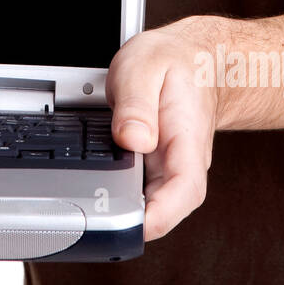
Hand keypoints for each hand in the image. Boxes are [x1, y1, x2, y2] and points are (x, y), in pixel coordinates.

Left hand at [106, 16, 225, 239]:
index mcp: (187, 140)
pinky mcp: (157, 168)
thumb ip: (134, 103)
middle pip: (163, 211)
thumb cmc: (173, 61)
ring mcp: (170, 168)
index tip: (126, 225)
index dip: (156, 217)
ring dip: (121, 207)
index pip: (183, 192)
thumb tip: (130, 138)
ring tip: (90, 196)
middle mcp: (183, 163)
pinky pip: (140, 190)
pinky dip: (118, 191)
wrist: (194, 59)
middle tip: (90, 213)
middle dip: (127, 221)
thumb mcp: (144, 67)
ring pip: (150, 205)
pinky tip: (98, 183)